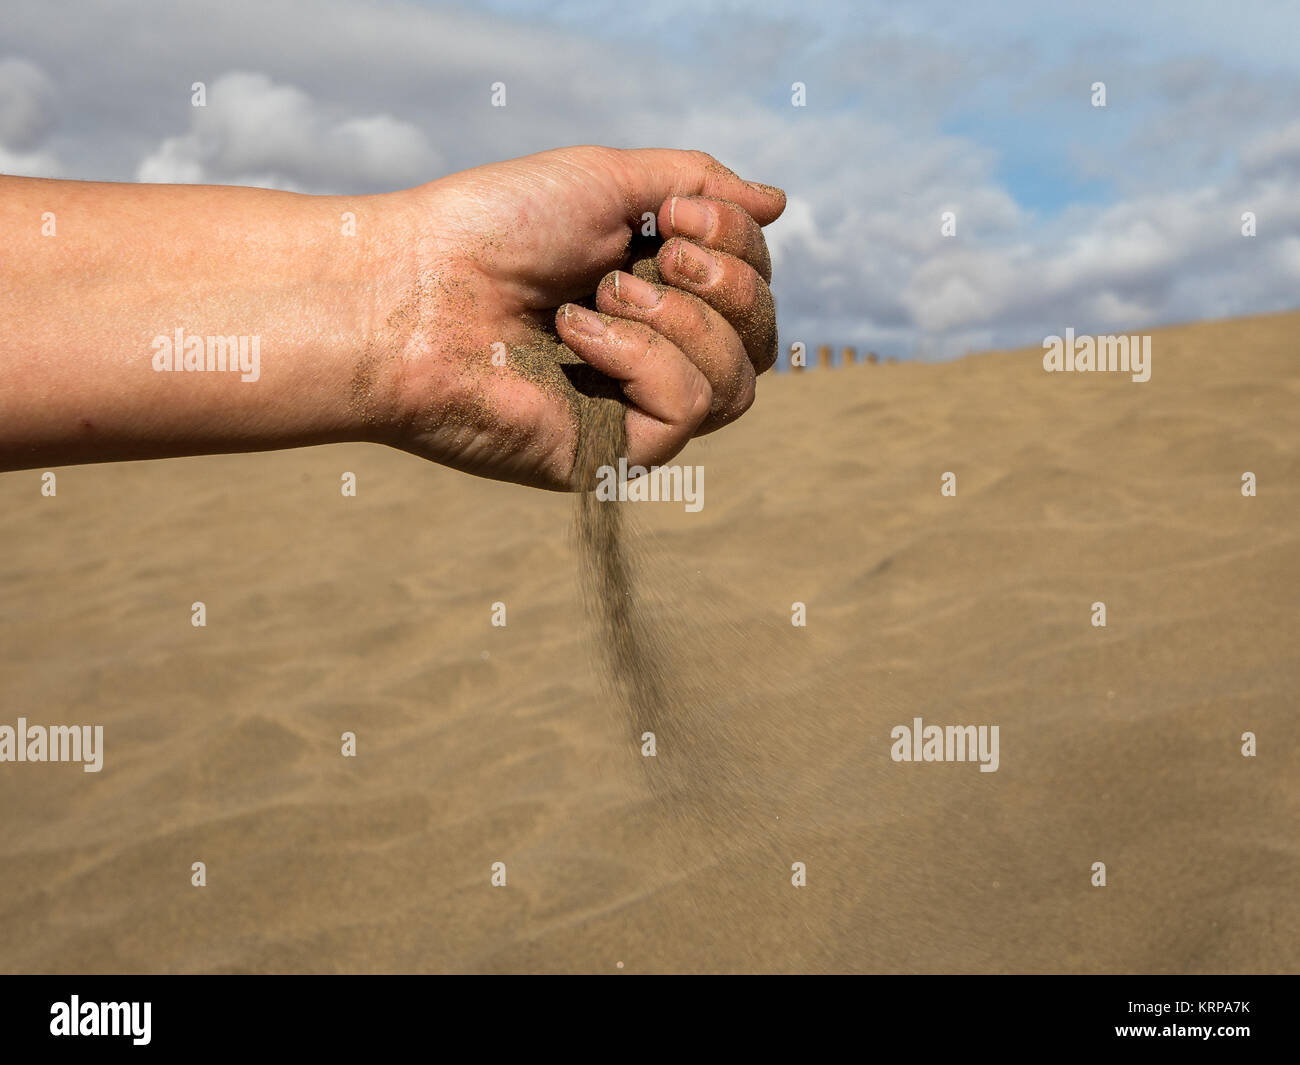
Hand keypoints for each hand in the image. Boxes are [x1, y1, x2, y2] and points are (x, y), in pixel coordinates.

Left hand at [372, 146, 785, 488]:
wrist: (410, 286)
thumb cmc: (493, 228)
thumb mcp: (609, 180)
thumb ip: (700, 186)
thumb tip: (781, 203)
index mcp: (658, 291)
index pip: (755, 283)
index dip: (738, 243)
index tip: (673, 215)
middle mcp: (656, 352)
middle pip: (761, 337)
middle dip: (725, 280)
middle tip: (649, 254)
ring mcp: (635, 408)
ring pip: (742, 382)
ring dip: (681, 320)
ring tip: (599, 296)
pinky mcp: (613, 452)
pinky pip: (690, 410)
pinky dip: (643, 358)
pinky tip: (576, 336)